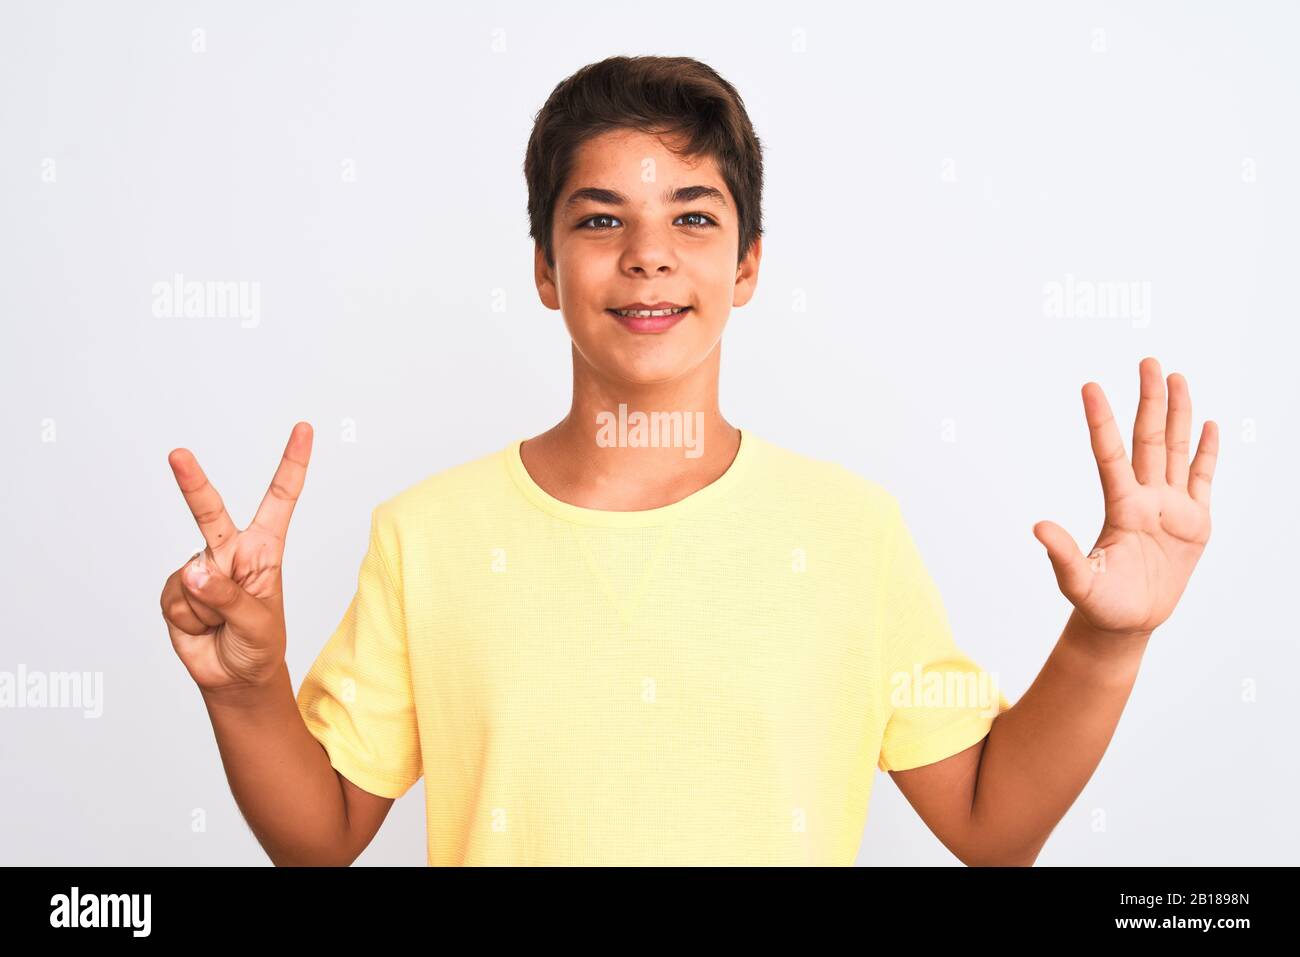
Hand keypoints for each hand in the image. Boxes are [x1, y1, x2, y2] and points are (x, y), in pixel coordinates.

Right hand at [160, 422, 313, 692]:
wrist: (234, 676)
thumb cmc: (260, 645)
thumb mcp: (258, 622)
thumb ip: (228, 596)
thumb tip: (194, 570)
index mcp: (265, 549)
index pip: (281, 499)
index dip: (292, 463)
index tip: (304, 429)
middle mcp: (231, 551)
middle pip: (210, 512)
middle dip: (193, 483)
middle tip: (179, 455)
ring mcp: (201, 569)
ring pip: (192, 577)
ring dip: (206, 607)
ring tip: (221, 623)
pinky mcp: (176, 590)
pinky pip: (176, 598)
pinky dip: (188, 617)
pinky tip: (201, 626)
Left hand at [1033, 358, 1217, 638]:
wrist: (1126, 623)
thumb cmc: (1099, 603)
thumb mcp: (1078, 581)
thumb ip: (1062, 554)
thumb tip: (1037, 527)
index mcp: (1120, 506)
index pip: (1109, 453)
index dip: (1101, 421)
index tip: (1090, 387)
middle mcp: (1144, 498)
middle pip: (1148, 439)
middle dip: (1150, 400)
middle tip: (1148, 360)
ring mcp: (1170, 507)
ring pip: (1176, 449)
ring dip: (1178, 413)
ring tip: (1177, 376)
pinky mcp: (1194, 522)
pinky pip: (1202, 479)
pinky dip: (1206, 452)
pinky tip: (1207, 424)